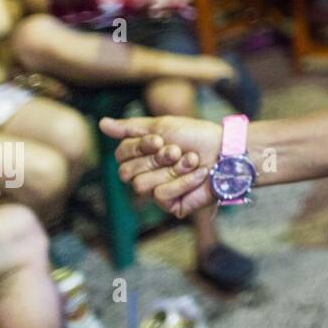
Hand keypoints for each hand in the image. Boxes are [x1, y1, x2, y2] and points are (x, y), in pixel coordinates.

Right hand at [101, 115, 222, 217]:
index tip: (159, 138)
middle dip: (155, 158)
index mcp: (141, 155)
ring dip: (171, 169)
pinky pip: (161, 195)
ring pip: (141, 186)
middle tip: (177, 150)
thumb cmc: (196, 135)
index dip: (139, 147)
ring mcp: (157, 190)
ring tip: (191, 161)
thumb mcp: (162, 125)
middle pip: (127, 173)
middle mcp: (146, 174)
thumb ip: (130, 128)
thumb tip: (100, 123)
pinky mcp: (172, 204)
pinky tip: (198, 174)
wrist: (226, 150)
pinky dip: (182, 182)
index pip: (120, 155)